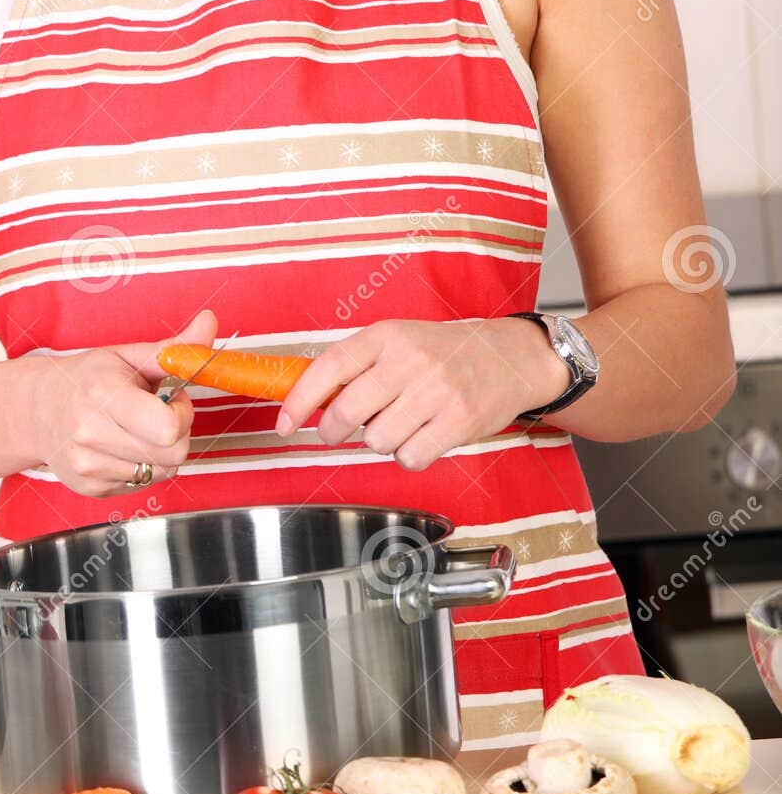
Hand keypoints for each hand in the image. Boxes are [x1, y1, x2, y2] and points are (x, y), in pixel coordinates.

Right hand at [21, 307, 217, 495]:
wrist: (34, 409)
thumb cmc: (86, 378)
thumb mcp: (127, 356)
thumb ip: (173, 348)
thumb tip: (210, 323)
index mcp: (103, 394)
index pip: (167, 427)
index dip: (182, 413)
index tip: (171, 398)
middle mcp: (90, 433)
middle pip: (173, 454)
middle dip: (177, 432)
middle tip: (157, 412)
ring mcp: (88, 466)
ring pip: (163, 472)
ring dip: (161, 450)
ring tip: (136, 427)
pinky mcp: (90, 488)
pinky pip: (143, 483)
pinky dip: (143, 464)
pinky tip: (122, 445)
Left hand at [274, 317, 570, 470]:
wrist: (508, 357)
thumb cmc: (443, 353)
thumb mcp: (398, 341)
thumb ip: (356, 366)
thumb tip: (305, 400)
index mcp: (386, 336)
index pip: (328, 368)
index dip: (298, 401)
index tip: (284, 425)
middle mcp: (409, 359)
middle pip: (347, 411)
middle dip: (333, 431)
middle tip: (337, 432)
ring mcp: (436, 390)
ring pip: (377, 439)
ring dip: (380, 441)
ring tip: (400, 424)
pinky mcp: (459, 420)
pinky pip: (410, 457)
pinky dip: (409, 456)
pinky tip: (422, 438)